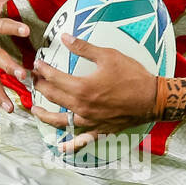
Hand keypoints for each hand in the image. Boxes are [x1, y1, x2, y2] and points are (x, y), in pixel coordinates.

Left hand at [32, 33, 158, 152]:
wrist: (153, 98)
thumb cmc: (133, 76)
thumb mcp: (108, 56)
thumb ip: (83, 47)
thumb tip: (64, 37)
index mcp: (82, 87)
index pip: (54, 78)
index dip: (42, 70)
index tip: (37, 64)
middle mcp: (82, 107)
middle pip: (53, 97)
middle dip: (40, 87)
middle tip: (33, 80)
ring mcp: (89, 121)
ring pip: (60, 120)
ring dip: (45, 114)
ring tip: (35, 109)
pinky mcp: (99, 130)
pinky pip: (81, 140)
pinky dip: (69, 144)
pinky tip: (60, 147)